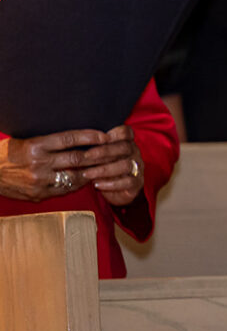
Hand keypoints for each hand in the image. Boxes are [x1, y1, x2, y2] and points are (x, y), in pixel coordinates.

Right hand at [0, 125, 142, 203]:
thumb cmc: (7, 154)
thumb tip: (77, 136)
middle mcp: (39, 163)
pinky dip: (78, 183)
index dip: (90, 137)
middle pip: (77, 158)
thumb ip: (49, 140)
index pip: (70, 139)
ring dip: (92, 171)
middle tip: (113, 152)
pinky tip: (87, 179)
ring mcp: (39, 180)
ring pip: (75, 176)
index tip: (105, 135)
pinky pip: (65, 189)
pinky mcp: (39, 194)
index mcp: (35, 145)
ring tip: (105, 166)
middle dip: (98, 155)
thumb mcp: (24, 140)